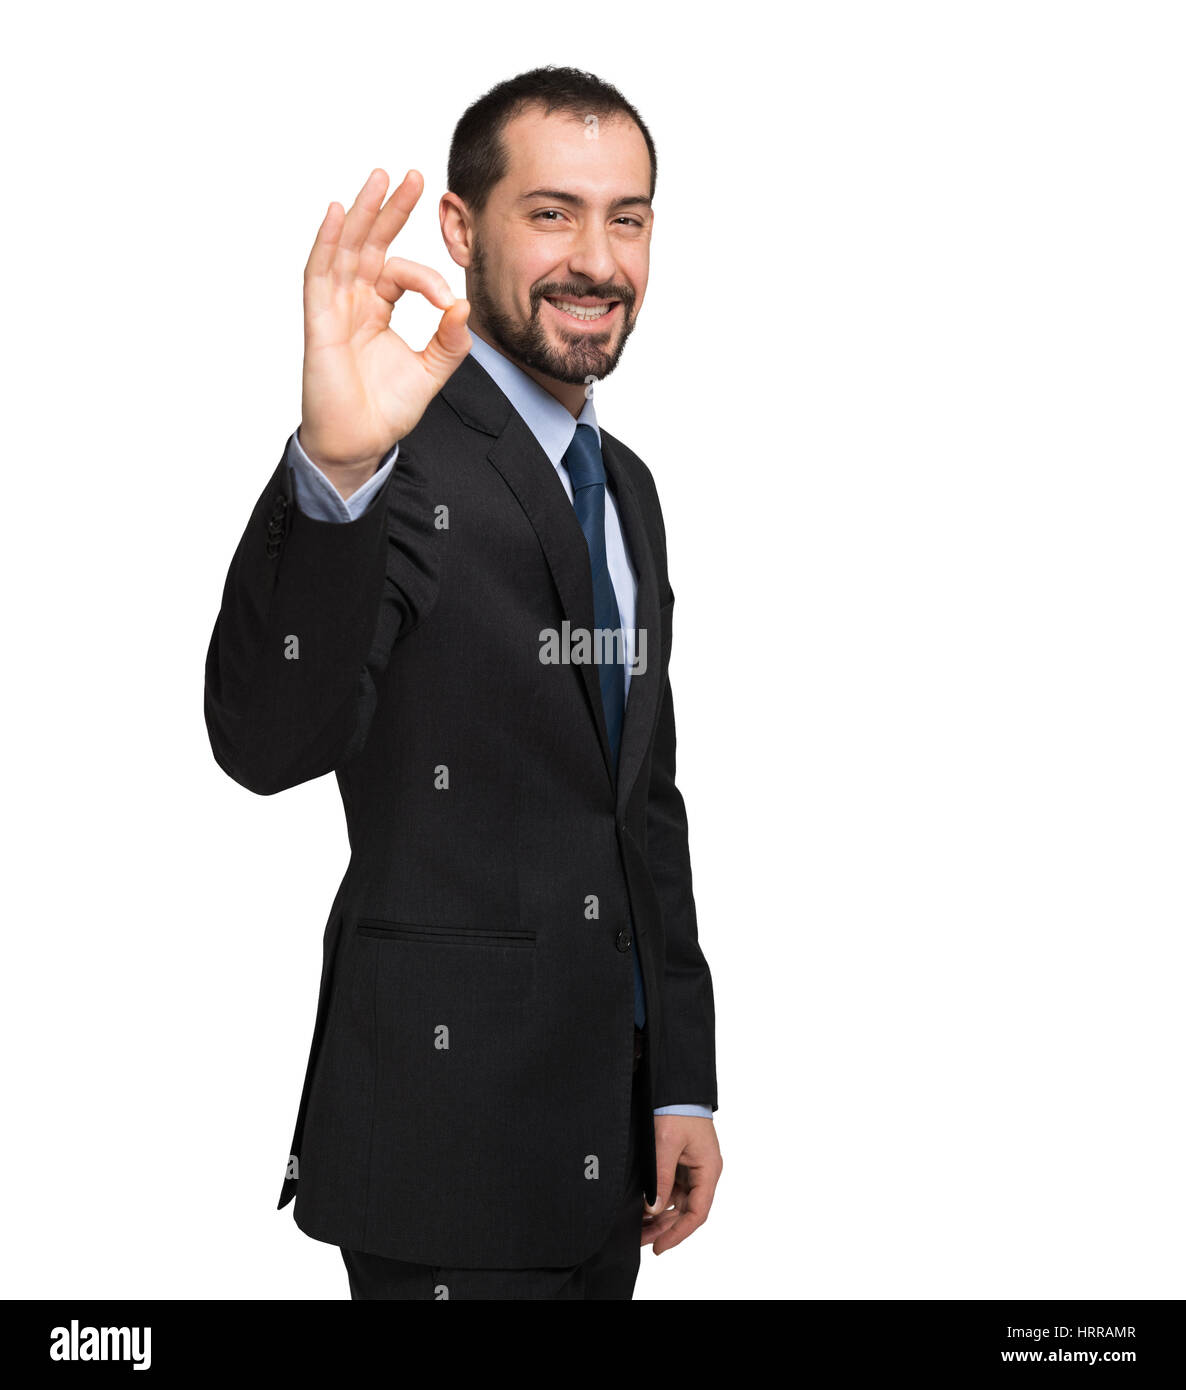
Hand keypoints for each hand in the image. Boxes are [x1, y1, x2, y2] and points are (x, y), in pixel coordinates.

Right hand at [299, 167, 471, 478]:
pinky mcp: (319, 320)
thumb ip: (450, 339)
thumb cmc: (387, 409)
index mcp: (377, 309)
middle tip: (413, 176)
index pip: (399, 272)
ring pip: (346, 248)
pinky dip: (327, 242)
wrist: (361, 443)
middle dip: (390, 208)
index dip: (426, 278)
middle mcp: (353, 301)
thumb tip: (463, 304)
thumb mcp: (432, 370)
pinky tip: (338, 213)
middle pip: (370, 243)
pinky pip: (319, 273)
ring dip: (361, 212)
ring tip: (379, 178)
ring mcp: (333, 307)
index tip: (446, 301)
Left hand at [642, 1115, 722, 1253]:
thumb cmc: (676, 1107)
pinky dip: (657, 1201)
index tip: (660, 1247)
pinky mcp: (680, 1162)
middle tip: (642, 1242)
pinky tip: (642, 1209)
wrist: (675, 1084)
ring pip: (677, 1203)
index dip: (679, 1233)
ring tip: (638, 1231)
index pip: (697, 1212)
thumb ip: (661, 1177)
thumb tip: (653, 1209)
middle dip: (665, 1229)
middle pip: (686, 1211)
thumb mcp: (666, 1142)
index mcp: (708, 1169)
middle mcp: (703, 1172)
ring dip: (660, 1217)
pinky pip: (671, 1189)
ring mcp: (692, 1168)